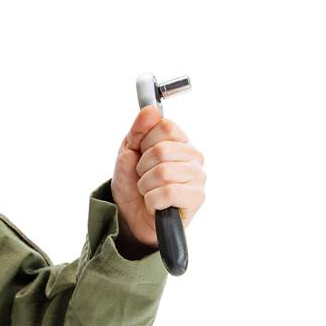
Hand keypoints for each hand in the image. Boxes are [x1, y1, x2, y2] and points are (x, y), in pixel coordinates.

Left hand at [111, 105, 205, 249]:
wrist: (129, 215)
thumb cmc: (132, 183)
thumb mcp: (127, 152)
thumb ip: (138, 129)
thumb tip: (150, 110)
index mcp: (179, 141)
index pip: (165, 126)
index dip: (144, 141)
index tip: (140, 153)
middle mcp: (193, 157)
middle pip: (162, 150)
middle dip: (142, 167)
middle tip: (143, 177)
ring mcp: (197, 178)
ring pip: (164, 172)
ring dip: (145, 185)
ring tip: (148, 190)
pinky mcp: (197, 199)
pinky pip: (169, 192)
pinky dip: (152, 199)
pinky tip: (155, 203)